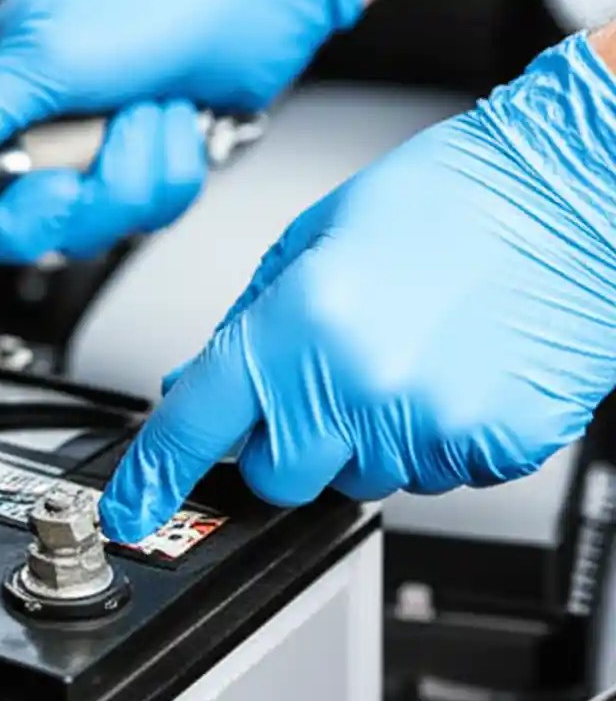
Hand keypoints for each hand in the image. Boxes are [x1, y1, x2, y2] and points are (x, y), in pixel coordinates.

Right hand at [0, 0, 363, 262]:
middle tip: (71, 170)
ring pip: (82, 228)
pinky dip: (168, 170)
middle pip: (4, 228)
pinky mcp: (135, 172)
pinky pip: (142, 214)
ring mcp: (84, 158)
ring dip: (126, 174)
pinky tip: (174, 120)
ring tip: (142, 112)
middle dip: (52, 205)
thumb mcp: (39, 58)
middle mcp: (27, 135)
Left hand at [98, 32, 615, 541]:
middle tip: (320, 382)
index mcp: (296, 326)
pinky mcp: (489, 447)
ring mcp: (425, 424)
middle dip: (282, 443)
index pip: (195, 425)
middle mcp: (354, 384)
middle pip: (276, 477)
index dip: (153, 476)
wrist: (569, 192)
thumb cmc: (447, 201)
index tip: (131, 508)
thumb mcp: (310, 243)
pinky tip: (447, 373)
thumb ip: (244, 326)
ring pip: (356, 480)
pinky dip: (427, 437)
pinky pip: (430, 475)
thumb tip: (192, 385)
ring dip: (361, 438)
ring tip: (402, 358)